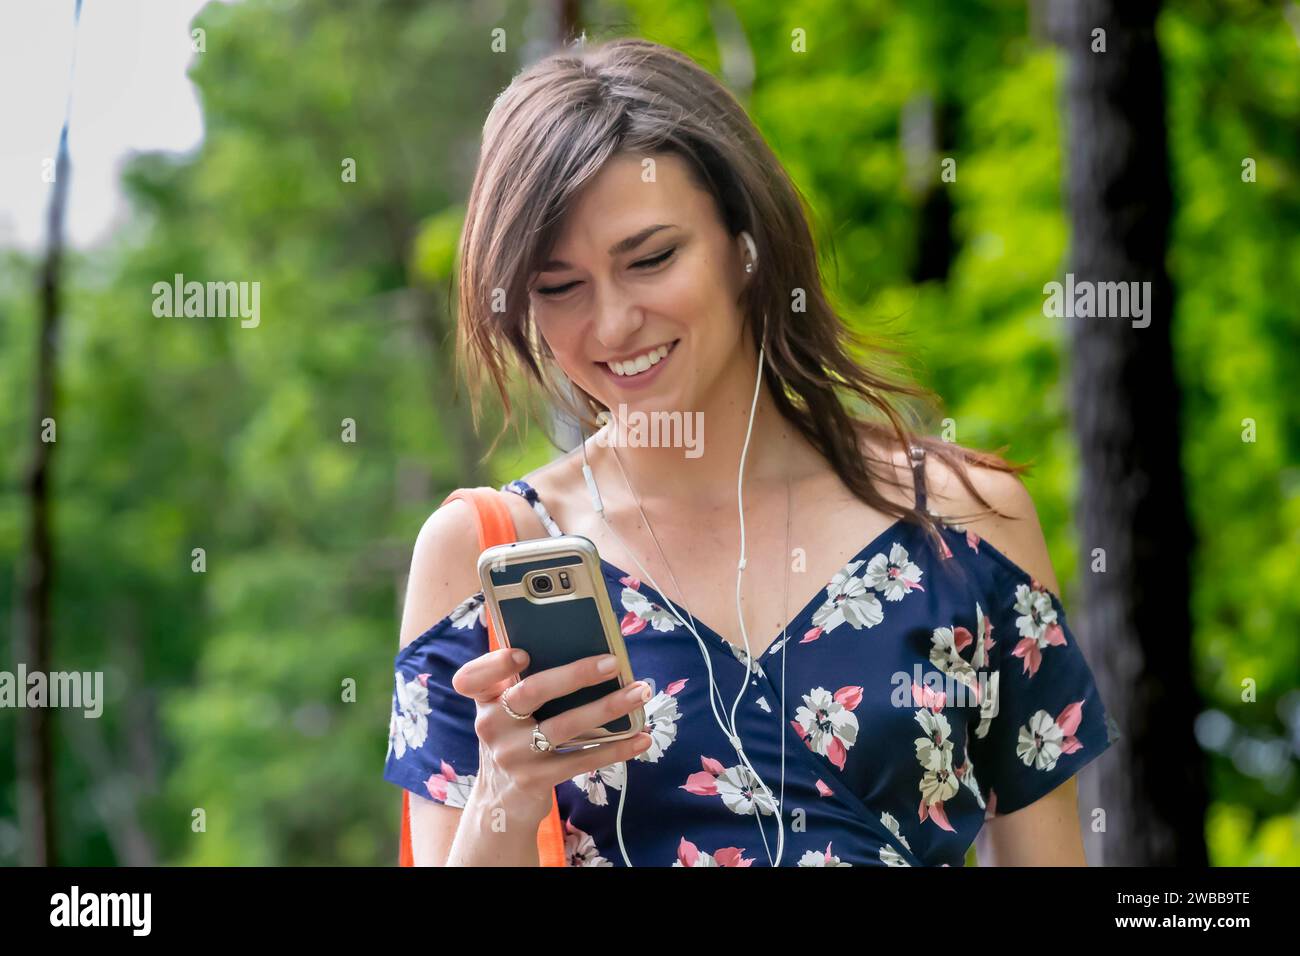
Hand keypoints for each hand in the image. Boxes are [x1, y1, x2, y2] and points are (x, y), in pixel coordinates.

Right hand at [451, 648, 652, 826]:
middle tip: (613, 663)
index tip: (523, 654)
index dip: (495, 663)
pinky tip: (640, 737)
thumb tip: (591, 653)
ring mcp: (512, 755)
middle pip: (532, 692)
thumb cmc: (515, 737)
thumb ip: (527, 682)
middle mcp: (491, 725)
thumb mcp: (507, 711)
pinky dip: (615, 747)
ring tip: (639, 692)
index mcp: (485, 699)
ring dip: (608, 707)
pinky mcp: (534, 780)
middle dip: (575, 675)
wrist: (502, 800)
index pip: (472, 678)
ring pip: (565, 726)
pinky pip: (581, 759)